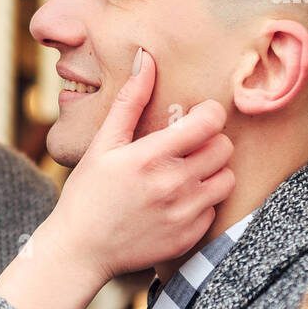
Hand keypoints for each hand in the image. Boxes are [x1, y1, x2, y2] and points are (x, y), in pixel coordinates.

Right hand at [0, 48, 234, 308]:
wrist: (81, 250)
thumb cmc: (87, 193)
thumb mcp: (102, 144)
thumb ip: (129, 101)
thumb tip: (146, 58)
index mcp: (151, 156)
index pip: (209, 123)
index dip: (209, 113)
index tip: (198, 116)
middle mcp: (173, 185)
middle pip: (223, 149)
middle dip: (210, 142)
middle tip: (188, 146)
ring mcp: (184, 214)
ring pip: (227, 180)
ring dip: (212, 172)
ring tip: (186, 173)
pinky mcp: (190, 236)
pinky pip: (215, 209)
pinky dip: (202, 202)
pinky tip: (176, 202)